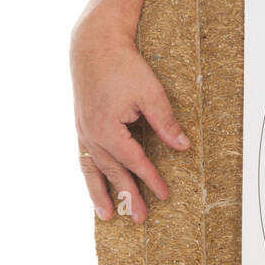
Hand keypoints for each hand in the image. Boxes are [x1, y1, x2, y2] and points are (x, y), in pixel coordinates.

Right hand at [71, 7, 189, 223]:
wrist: (93, 45)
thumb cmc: (122, 65)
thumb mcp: (151, 93)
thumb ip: (166, 122)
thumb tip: (182, 146)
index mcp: (106, 128)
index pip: (134, 161)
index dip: (150, 179)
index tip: (164, 195)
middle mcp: (90, 134)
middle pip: (112, 172)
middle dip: (126, 195)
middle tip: (140, 218)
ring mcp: (82, 131)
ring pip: (93, 169)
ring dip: (99, 194)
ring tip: (106, 216)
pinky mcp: (81, 125)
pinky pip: (85, 158)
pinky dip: (90, 175)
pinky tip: (95, 187)